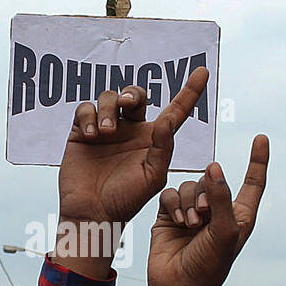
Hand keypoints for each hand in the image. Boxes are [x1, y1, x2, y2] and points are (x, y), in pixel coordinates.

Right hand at [56, 71, 207, 229]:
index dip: (190, 91)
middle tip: (126, 103)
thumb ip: (164, 147)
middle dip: (132, 93)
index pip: (175, 109)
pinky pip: (85, 109)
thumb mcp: (153, 176)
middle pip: (136, 94)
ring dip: (108, 109)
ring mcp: (106, 129)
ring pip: (109, 97)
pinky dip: (88, 116)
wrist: (93, 214)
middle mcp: (131, 129)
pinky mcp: (81, 132)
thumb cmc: (126, 199)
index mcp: (153, 138)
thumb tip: (169, 119)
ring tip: (105, 132)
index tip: (203, 71)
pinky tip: (91, 134)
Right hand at [146, 136, 268, 285]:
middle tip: (203, 216)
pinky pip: (171, 194)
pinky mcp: (169, 216)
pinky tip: (176, 221)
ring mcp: (191, 213)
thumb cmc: (209, 266)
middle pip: (213, 180)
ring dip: (189, 202)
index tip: (261, 138)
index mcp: (238, 216)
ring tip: (189, 224)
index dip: (257, 161)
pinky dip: (174, 204)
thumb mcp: (224, 231)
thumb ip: (221, 197)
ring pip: (189, 185)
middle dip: (207, 192)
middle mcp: (216, 211)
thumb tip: (214, 166)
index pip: (252, 182)